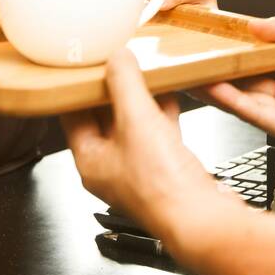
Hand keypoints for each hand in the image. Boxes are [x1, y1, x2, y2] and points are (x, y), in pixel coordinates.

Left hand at [62, 47, 241, 238]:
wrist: (201, 216)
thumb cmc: (162, 185)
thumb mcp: (137, 120)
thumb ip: (125, 84)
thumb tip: (116, 57)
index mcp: (89, 160)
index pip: (73, 116)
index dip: (77, 89)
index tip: (84, 66)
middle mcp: (111, 167)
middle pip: (104, 119)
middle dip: (112, 90)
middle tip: (116, 62)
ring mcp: (139, 169)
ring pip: (133, 126)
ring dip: (139, 100)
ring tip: (143, 72)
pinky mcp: (165, 169)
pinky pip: (158, 133)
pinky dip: (161, 113)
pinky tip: (170, 95)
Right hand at [200, 14, 274, 149]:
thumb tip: (258, 23)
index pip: (258, 55)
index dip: (235, 47)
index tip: (212, 35)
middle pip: (246, 78)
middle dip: (219, 67)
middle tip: (192, 54)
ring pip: (246, 98)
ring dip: (219, 86)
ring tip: (193, 70)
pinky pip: (259, 116)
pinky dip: (235, 103)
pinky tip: (217, 88)